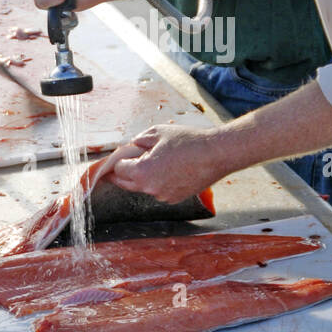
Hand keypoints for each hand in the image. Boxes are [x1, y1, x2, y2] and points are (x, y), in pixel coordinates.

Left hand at [110, 125, 226, 203]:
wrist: (216, 155)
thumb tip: (131, 146)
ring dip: (142, 177)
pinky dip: (158, 182)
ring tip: (154, 161)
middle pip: (126, 183)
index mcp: (142, 172)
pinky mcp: (176, 198)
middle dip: (121, 174)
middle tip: (119, 165)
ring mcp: (163, 196)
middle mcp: (150, 188)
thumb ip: (139, 140)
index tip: (115, 158)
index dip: (116, 161)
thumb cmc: (188, 141)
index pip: (119, 170)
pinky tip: (169, 168)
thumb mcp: (158, 133)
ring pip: (144, 187)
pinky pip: (159, 191)